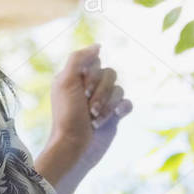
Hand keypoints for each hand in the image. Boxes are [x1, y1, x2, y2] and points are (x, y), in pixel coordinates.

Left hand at [48, 44, 131, 177]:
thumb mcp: (66, 81)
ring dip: (107, 105)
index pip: (95, 62)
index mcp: (75, 77)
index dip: (92, 75)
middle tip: (88, 109)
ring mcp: (103, 101)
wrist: (75, 147)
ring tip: (95, 119)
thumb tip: (98, 46)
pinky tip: (114, 117)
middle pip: (110, 74)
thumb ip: (78, 59)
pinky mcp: (114, 115)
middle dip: (100, 93)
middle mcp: (89, 87)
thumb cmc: (67, 116)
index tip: (82, 90)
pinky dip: (121, 109)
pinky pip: (128, 102)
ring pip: (119, 89)